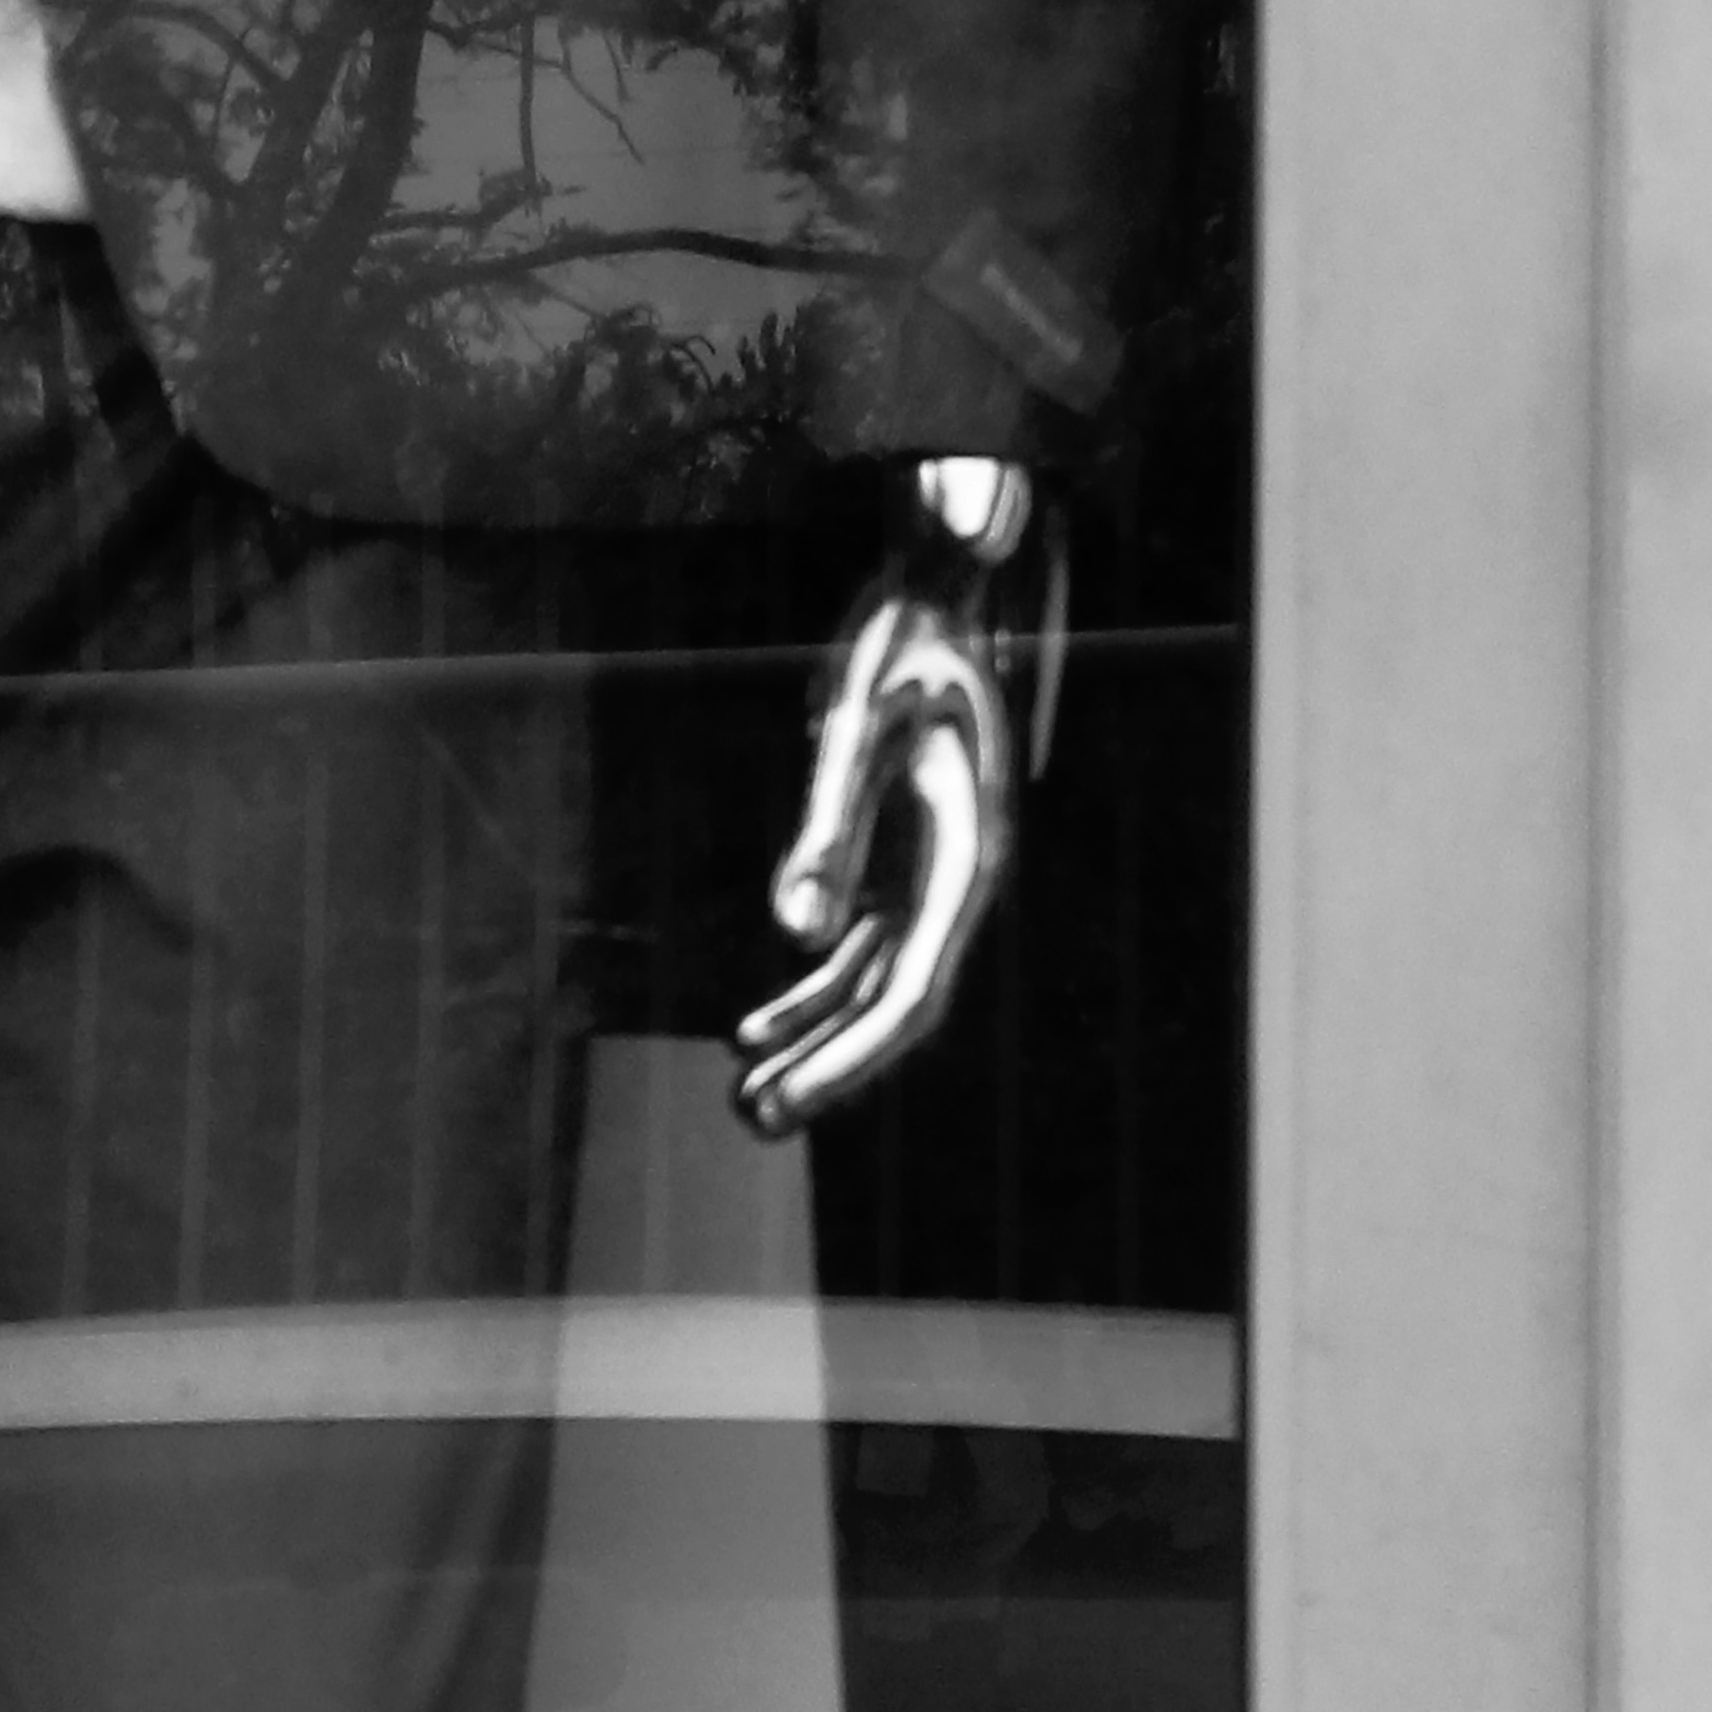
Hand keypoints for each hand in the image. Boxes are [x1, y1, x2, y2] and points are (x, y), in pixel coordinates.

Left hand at [736, 455, 1050, 1135]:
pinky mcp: (901, 860)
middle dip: (829, 1070)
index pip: (912, 988)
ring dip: (815, 1042)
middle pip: (898, 1003)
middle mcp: (959, 879)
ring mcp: (932, 873)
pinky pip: (858, 948)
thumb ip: (827, 826)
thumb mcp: (850, 725)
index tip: (786, 1100)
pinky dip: (808, 990)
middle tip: (751, 1120)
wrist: (942, 590)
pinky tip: (751, 1027)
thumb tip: (795, 933)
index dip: (850, 1057)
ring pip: (876, 985)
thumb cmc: (901, 647)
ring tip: (745, 1098)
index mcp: (966, 856)